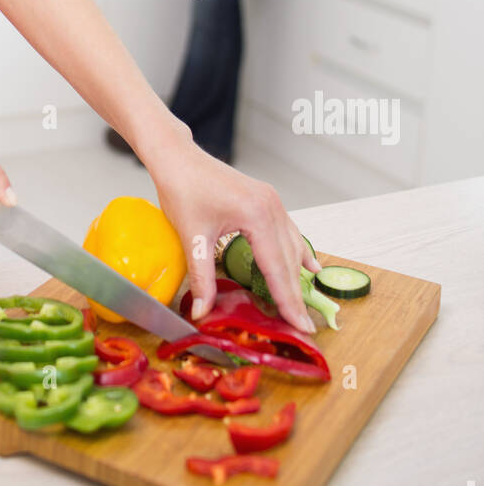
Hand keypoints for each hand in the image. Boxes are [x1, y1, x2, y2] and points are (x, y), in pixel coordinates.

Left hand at [144, 122, 319, 333]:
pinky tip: (309, 266)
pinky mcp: (266, 199)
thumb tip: (202, 312)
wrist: (177, 157)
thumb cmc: (182, 189)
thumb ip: (201, 278)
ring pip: (291, 246)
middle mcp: (272, 207)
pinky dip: (296, 252)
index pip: (277, 268)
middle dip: (295, 295)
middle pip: (288, 260)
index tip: (300, 327)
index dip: (288, 301)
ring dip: (296, 277)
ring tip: (302, 306)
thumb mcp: (193, 237)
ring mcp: (272, 201)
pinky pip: (288, 231)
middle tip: (304, 328)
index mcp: (257, 215)